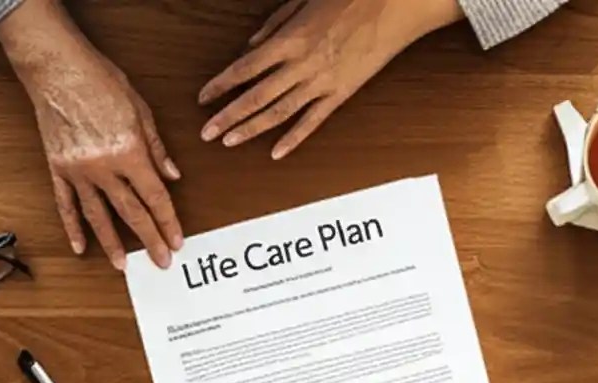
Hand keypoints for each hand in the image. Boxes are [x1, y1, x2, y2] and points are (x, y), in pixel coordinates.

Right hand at [0, 0, 182, 270]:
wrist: (56, 67)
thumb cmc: (99, 80)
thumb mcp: (140, 109)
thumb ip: (156, 147)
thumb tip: (171, 176)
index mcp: (128, 151)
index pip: (155, 196)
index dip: (168, 221)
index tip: (177, 241)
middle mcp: (103, 166)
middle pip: (131, 212)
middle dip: (149, 240)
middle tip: (161, 262)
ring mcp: (78, 170)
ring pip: (98, 215)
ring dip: (112, 244)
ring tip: (123, 266)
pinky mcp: (57, 167)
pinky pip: (65, 204)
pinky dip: (72, 227)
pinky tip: (80, 247)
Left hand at [199, 0, 463, 158]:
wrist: (395, 5)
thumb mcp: (304, 0)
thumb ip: (274, 25)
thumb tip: (248, 48)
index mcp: (289, 39)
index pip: (244, 68)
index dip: (220, 85)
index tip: (202, 99)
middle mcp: (301, 64)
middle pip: (255, 97)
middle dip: (227, 117)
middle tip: (206, 134)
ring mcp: (322, 82)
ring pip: (279, 113)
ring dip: (251, 129)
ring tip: (229, 142)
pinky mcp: (341, 93)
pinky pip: (313, 121)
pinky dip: (294, 138)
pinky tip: (276, 153)